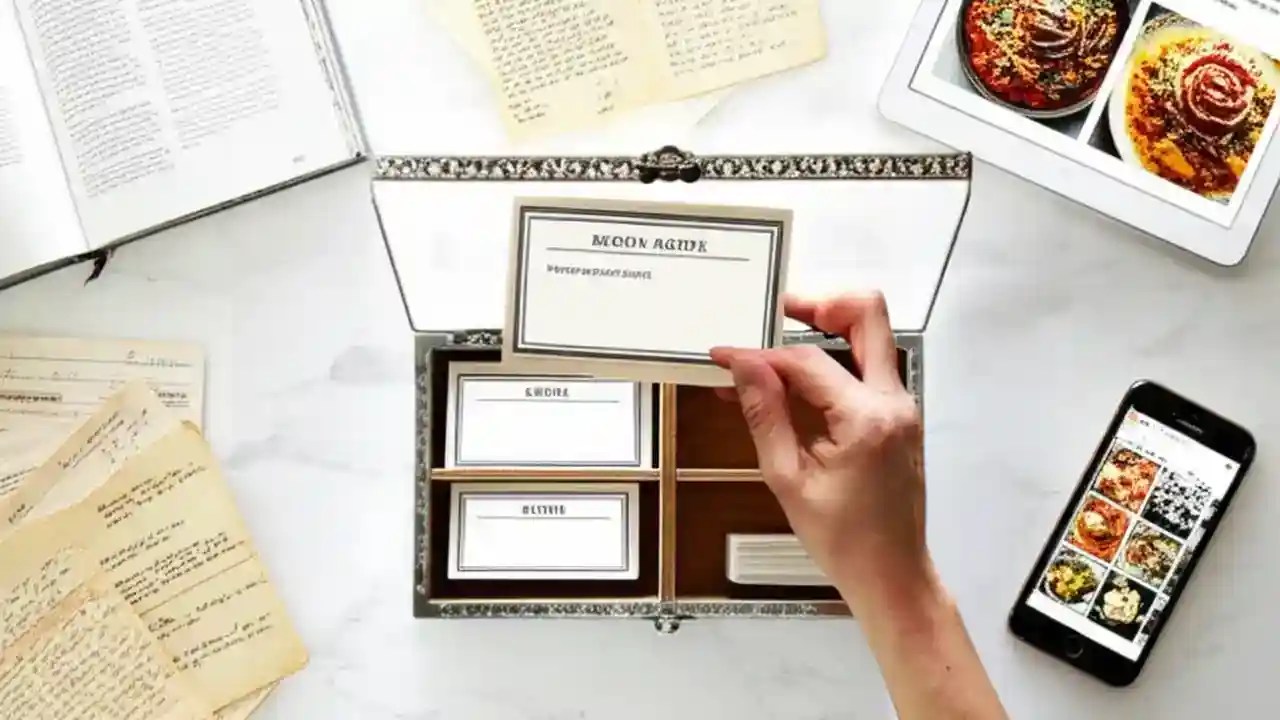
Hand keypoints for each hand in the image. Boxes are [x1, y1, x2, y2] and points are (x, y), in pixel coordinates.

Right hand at [711, 292, 934, 613]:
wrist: (893, 574)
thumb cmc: (843, 540)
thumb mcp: (788, 480)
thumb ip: (765, 416)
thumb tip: (742, 366)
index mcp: (867, 419)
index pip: (806, 361)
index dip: (759, 353)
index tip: (723, 354)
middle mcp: (894, 401)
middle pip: (867, 315)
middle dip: (818, 303)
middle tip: (774, 309)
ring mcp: (901, 406)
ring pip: (869, 337)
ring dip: (823, 330)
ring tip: (773, 344)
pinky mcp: (897, 416)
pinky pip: (864, 370)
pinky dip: (829, 363)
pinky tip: (790, 382)